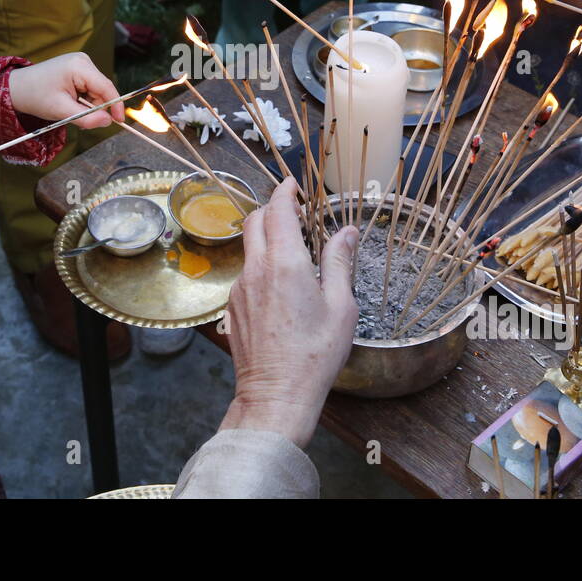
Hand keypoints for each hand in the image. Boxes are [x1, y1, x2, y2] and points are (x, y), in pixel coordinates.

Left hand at [7, 53, 123, 129]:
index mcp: (79, 66)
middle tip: (78, 118)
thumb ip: (86, 118)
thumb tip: (108, 122)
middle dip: (96, 107)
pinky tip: (70, 102)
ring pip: (97, 90)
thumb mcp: (61, 111)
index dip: (116, 105)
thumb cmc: (36, 96)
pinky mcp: (78, 68)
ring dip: (89, 104)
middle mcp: (83, 60)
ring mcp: (81, 63)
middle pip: (102, 89)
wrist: (18, 88)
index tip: (119, 122)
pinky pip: (90, 87)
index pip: (106, 87)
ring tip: (69, 109)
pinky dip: (84, 99)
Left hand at [219, 178, 358, 446]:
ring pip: (248, 247)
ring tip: (292, 249)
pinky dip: (260, 264)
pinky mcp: (233, 306)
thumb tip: (348, 232)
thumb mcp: (341, 306)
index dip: (285, 191)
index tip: (294, 185)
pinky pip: (246, 272)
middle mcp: (256, 269)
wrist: (276, 395)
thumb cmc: (314, 354)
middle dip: (272, 209)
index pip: (278, 210)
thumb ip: (339, 263)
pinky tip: (280, 284)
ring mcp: (240, 288)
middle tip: (294, 212)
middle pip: (255, 221)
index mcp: (285, 263)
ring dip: (266, 237)